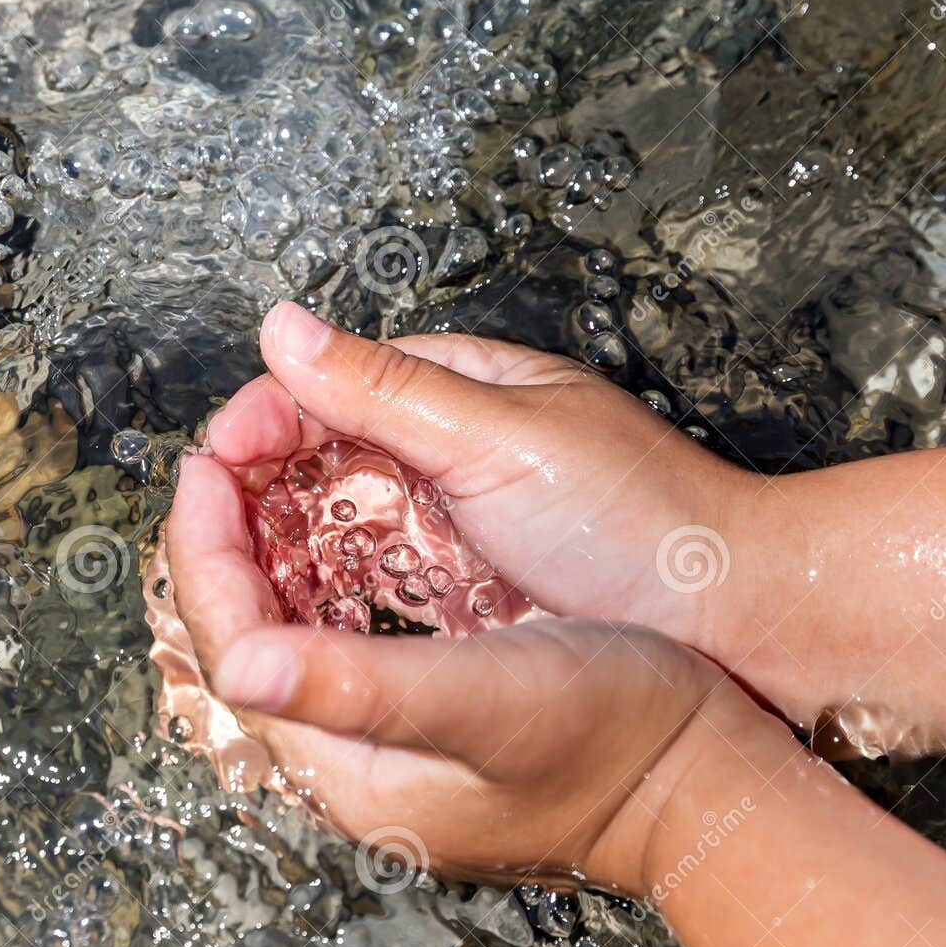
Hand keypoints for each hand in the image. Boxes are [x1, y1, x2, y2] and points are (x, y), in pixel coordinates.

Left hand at [168, 448, 760, 896]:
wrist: (715, 776)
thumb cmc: (620, 736)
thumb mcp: (485, 701)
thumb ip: (357, 687)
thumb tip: (237, 668)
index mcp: (342, 769)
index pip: (226, 639)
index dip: (204, 539)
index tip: (211, 452)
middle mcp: (348, 762)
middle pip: (247, 627)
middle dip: (233, 527)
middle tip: (242, 439)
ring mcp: (386, 738)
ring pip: (290, 622)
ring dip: (275, 536)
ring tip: (275, 458)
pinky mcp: (427, 711)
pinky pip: (342, 625)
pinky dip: (328, 561)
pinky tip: (339, 513)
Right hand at [195, 302, 945, 755]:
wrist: (735, 621)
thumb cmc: (642, 521)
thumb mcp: (500, 442)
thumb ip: (383, 389)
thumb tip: (279, 325)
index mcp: (456, 382)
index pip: (325, 382)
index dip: (261, 420)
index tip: (215, 466)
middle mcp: (445, 441)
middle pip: (318, 453)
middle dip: (259, 490)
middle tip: (209, 540)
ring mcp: (450, 515)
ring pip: (334, 519)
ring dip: (283, 545)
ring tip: (239, 587)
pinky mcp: (460, 583)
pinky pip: (371, 578)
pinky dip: (328, 592)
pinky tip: (298, 622)